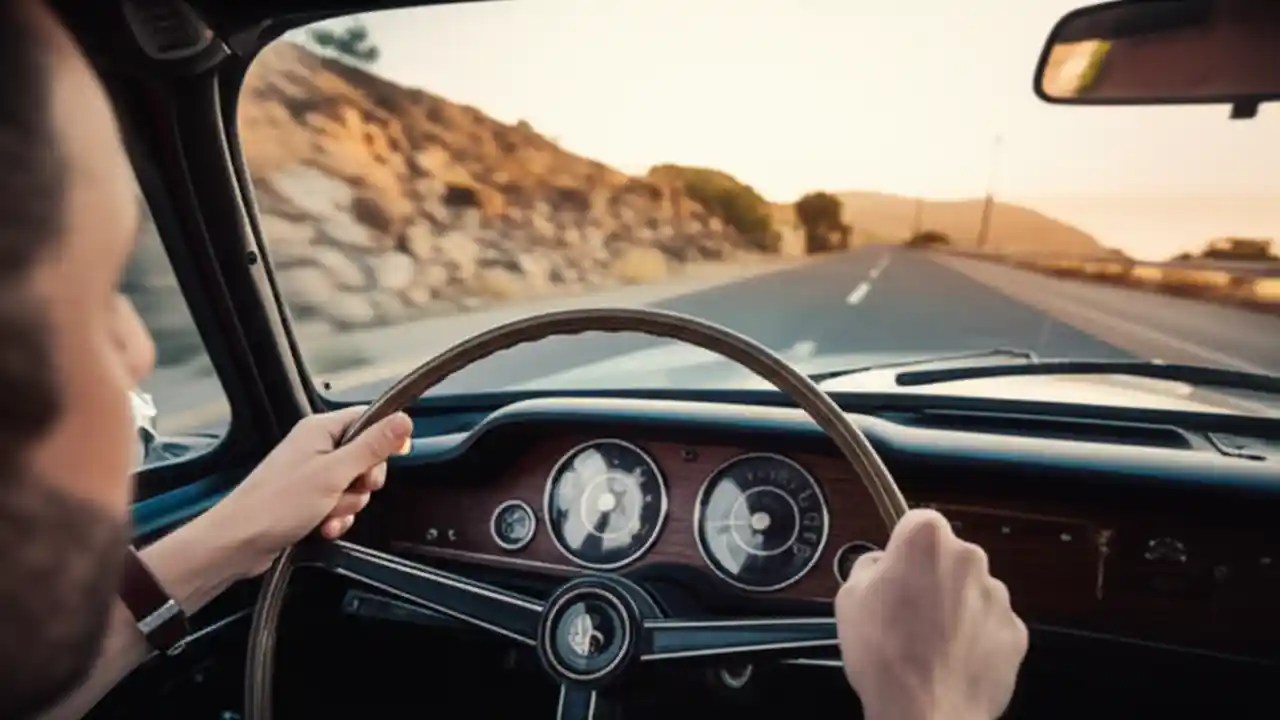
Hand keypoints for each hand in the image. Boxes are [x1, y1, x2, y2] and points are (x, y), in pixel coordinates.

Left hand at [207, 406, 412, 576]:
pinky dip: (336, 518)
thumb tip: (404, 420)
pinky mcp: (307, 500)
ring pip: (354, 486)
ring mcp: (311, 475)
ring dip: (348, 505)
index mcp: (320, 430)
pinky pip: (338, 505)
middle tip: (352, 489)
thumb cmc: (278, 504)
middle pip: (365, 457)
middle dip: (364, 482)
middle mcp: (316, 448)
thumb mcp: (335, 473)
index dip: (386, 436)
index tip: (399, 453)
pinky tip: (324, 527)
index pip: (368, 419)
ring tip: (327, 513)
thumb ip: (372, 447)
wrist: (238, 543)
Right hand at [835, 509, 1028, 719]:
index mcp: (927, 539)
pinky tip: (954, 662)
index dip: (904, 548)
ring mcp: (999, 596)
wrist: (928, 714)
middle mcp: (971, 557)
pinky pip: (991, 625)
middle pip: (949, 556)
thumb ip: (869, 568)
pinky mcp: (1017, 632)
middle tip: (909, 613)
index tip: (894, 574)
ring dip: (956, 607)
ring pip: (972, 591)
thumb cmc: (882, 652)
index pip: (917, 522)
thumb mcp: (848, 598)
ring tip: (932, 646)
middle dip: (933, 576)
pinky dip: (977, 638)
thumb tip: (884, 566)